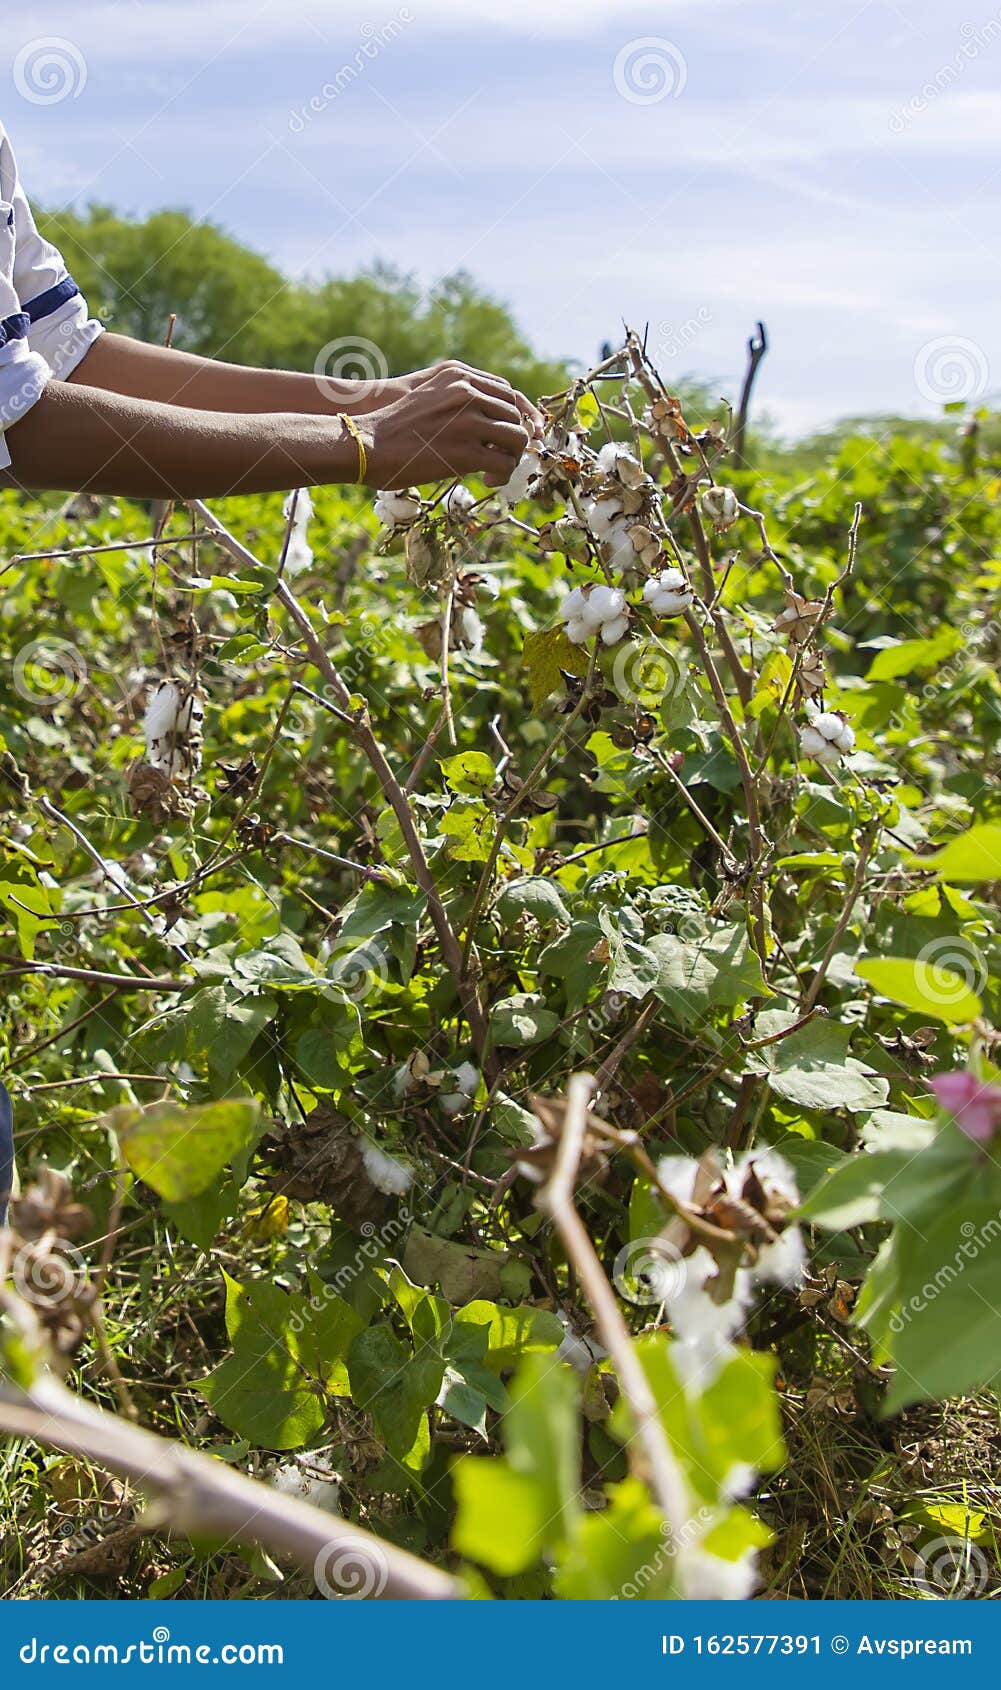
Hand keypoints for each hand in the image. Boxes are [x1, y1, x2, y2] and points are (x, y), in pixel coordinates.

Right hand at [359, 360, 537, 488]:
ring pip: (516, 439)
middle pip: (515, 415)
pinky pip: (503, 463)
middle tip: (505, 458)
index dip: (522, 414)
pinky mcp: (467, 451)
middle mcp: (467, 392)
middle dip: (517, 440)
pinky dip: (502, 475)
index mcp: (459, 376)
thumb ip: (457, 398)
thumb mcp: (428, 396)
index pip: (507, 391)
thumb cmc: (395, 426)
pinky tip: (488, 479)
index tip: (527, 432)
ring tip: (496, 471)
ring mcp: (468, 421)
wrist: (369, 444)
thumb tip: (486, 420)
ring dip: (512, 459)